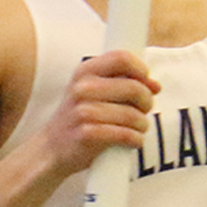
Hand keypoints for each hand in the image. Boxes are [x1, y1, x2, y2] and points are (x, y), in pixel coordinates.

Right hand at [38, 50, 159, 174]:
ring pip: (133, 115)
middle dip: (147, 101)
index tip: (147, 84)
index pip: (123, 58)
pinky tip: (133, 141)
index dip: (142, 70)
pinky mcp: (87, 134)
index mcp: (85, 71)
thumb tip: (155, 85)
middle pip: (134, 87)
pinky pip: (125, 134)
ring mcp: (83, 111)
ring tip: (137, 129)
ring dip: (142, 125)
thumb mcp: (92, 91)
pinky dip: (135, 140)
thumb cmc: (79, 118)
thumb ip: (121, 82)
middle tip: (144, 110)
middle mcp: (82, 88)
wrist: (51, 148)